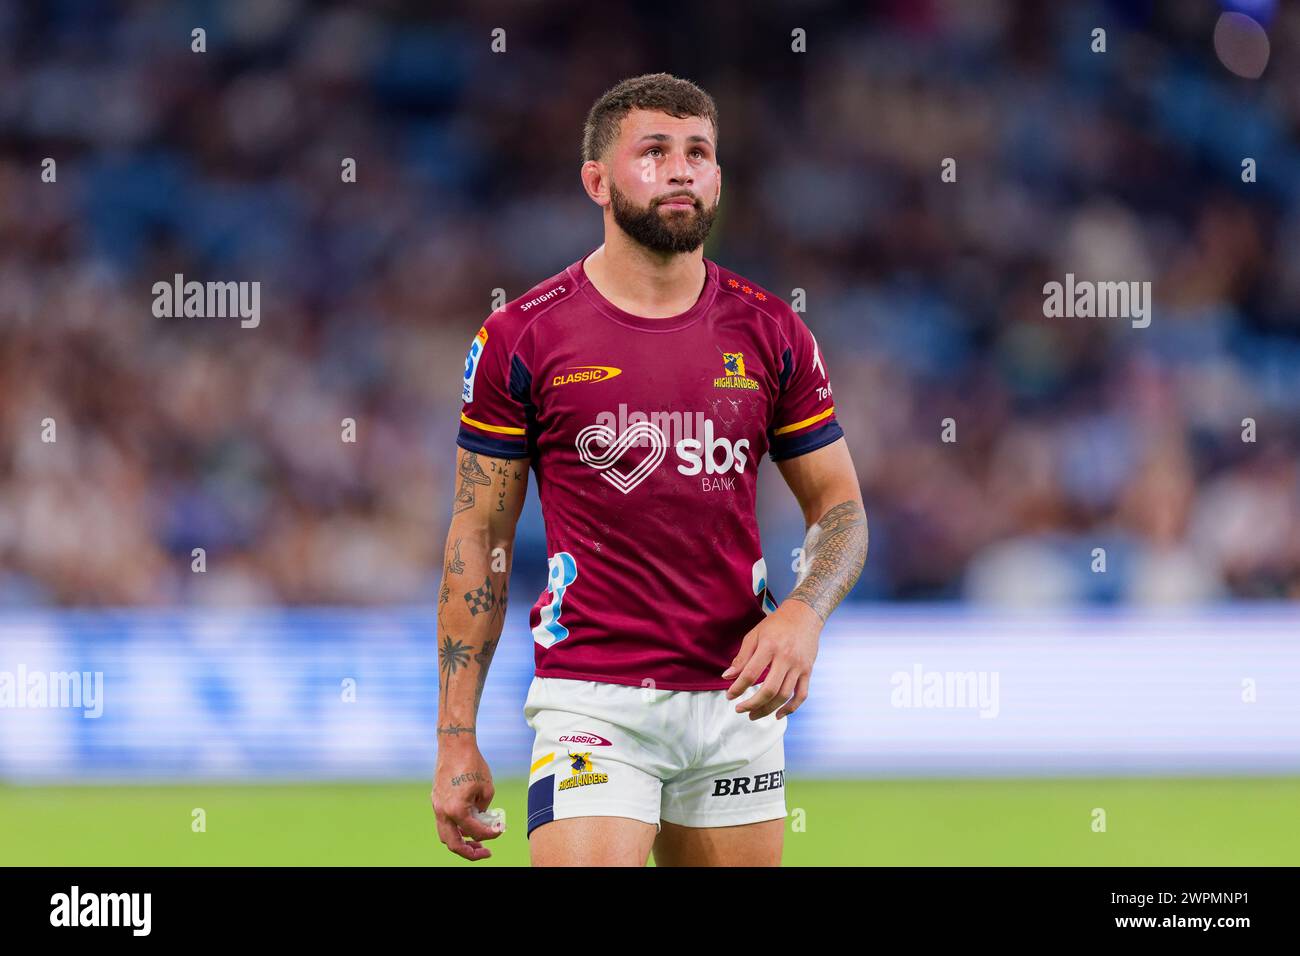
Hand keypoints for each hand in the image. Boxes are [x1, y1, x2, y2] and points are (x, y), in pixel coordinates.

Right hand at [431, 746, 500, 860]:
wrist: (455, 745)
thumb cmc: (473, 764)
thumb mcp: (487, 789)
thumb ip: (485, 810)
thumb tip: (483, 821)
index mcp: (457, 810)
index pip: (475, 832)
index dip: (491, 834)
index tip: (500, 831)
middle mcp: (443, 811)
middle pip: (453, 844)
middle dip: (470, 852)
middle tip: (485, 852)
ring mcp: (437, 806)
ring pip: (445, 835)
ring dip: (460, 841)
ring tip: (476, 842)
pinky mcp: (436, 800)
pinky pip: (444, 821)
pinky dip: (455, 827)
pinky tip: (468, 823)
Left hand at [720, 599, 821, 719]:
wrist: (804, 615)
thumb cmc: (776, 624)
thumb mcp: (754, 635)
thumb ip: (742, 657)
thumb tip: (727, 677)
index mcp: (769, 646)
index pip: (751, 673)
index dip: (738, 688)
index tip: (729, 696)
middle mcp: (786, 658)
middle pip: (769, 689)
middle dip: (752, 704)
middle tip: (739, 709)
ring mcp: (799, 666)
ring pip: (784, 695)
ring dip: (768, 709)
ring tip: (753, 715)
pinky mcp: (808, 671)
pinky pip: (801, 695)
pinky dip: (790, 708)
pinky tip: (778, 715)